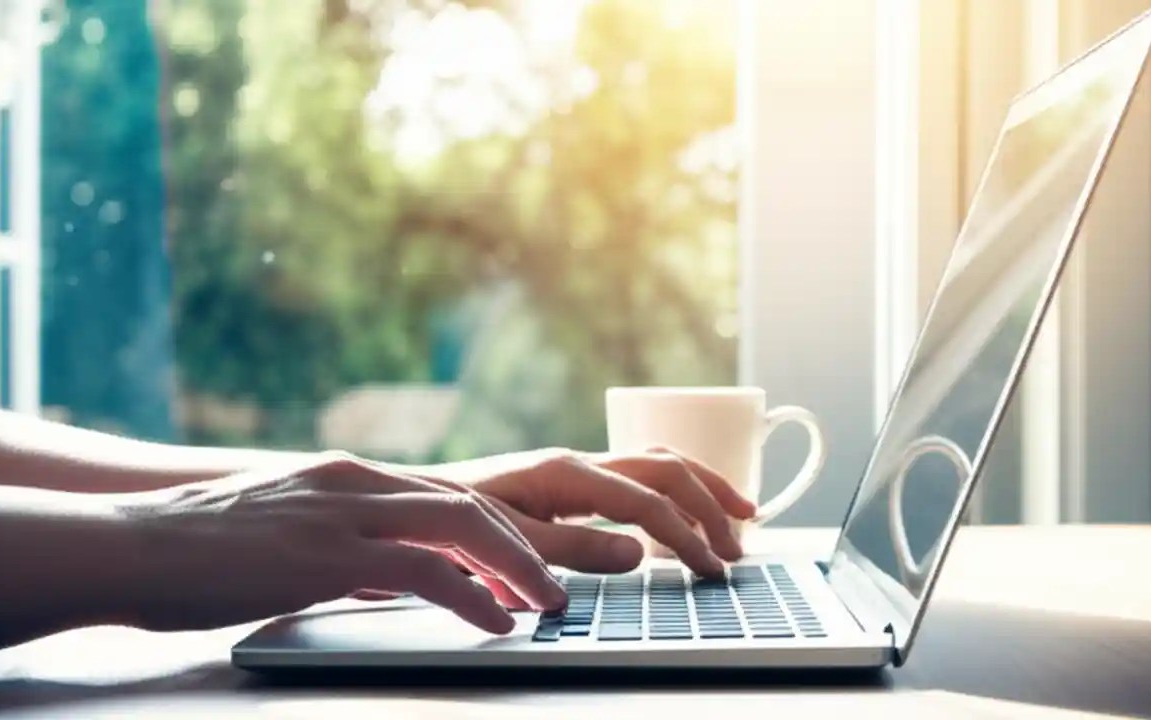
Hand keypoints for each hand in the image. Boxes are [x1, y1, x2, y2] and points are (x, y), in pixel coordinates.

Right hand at [116, 452, 565, 634]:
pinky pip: (424, 570)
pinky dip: (471, 594)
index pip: (445, 495)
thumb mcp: (286, 538)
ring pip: (461, 526)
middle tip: (556, 585)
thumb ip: (342, 550)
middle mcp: (354, 482)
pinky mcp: (326, 553)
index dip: (496, 530)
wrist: (128, 546)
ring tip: (547, 604)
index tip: (528, 565)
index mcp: (346, 477)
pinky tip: (495, 621)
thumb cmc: (198, 552)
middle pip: (468, 504)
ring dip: (516, 567)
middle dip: (524, 545)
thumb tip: (386, 578)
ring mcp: (341, 512)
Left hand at [418, 448, 756, 577]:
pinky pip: (639, 473)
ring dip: (702, 486)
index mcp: (565, 475)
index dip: (687, 535)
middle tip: (739, 546)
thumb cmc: (447, 523)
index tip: (713, 568)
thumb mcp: (504, 544)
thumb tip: (638, 553)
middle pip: (666, 467)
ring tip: (741, 514)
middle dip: (710, 503)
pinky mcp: (569, 481)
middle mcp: (577, 463)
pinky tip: (687, 508)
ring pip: (657, 462)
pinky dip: (675, 487)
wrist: (409, 502)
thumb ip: (571, 552)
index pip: (647, 501)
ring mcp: (575, 468)